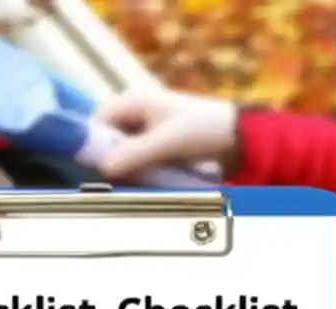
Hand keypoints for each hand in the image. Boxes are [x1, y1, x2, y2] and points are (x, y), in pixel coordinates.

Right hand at [92, 88, 239, 181]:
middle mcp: (137, 112)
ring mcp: (148, 128)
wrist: (241, 138)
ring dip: (131, 168)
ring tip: (144, 181)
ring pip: (125, 152)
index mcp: (134, 101)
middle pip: (110, 139)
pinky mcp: (160, 144)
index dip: (94, 145)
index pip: (98, 122)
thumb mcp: (167, 142)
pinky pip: (141, 159)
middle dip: (114, 160)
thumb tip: (103, 169)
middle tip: (125, 180)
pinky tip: (154, 181)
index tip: (100, 170)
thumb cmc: (204, 130)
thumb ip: (135, 154)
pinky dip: (144, 170)